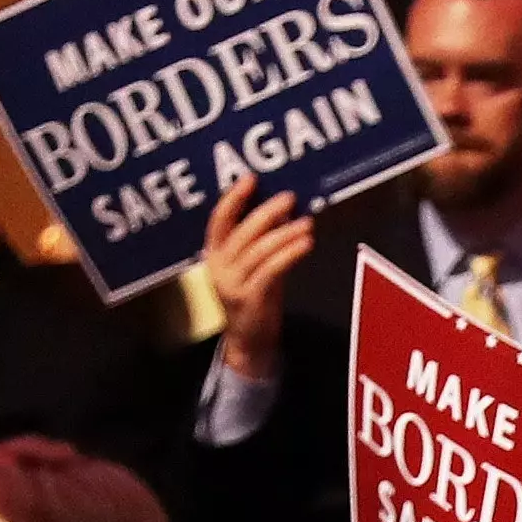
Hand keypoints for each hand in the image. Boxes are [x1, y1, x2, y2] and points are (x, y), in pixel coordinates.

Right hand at [201, 177, 314, 382]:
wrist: (250, 341)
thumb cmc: (255, 297)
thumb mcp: (253, 265)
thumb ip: (261, 241)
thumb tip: (283, 210)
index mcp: (214, 255)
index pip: (218, 220)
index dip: (233, 198)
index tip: (251, 179)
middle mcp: (219, 268)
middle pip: (243, 232)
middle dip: (267, 212)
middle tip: (290, 198)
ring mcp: (232, 284)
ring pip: (260, 250)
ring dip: (286, 233)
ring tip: (307, 221)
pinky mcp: (250, 298)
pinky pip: (271, 269)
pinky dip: (290, 253)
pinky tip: (305, 243)